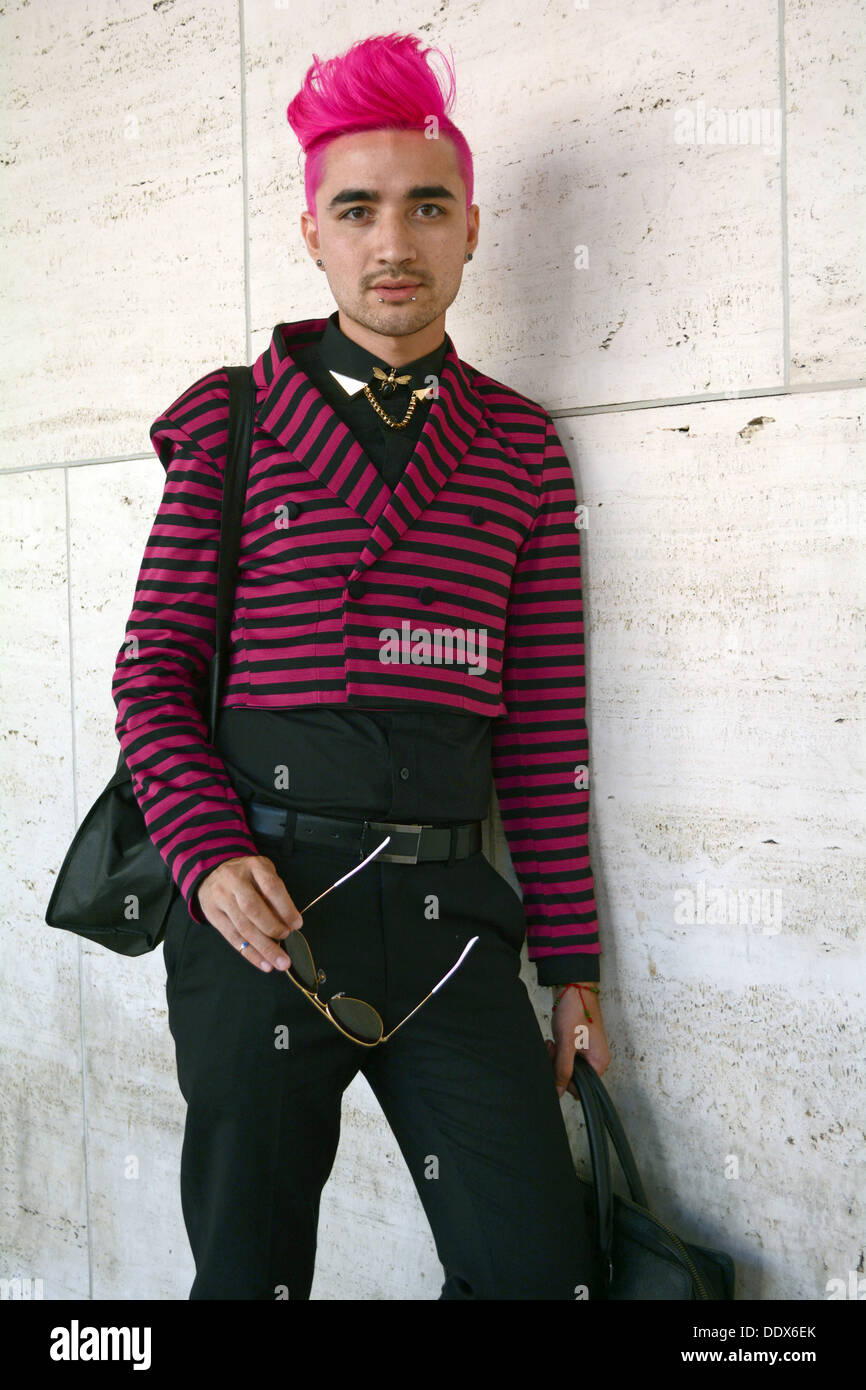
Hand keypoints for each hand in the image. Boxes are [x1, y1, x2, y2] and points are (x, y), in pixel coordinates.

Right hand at [196, 854, 303, 973]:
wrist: (212, 872)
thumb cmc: (248, 875)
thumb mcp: (264, 873)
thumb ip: (275, 893)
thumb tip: (289, 923)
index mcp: (254, 866)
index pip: (271, 887)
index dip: (285, 908)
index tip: (297, 924)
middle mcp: (234, 880)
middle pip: (253, 908)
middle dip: (272, 928)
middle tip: (287, 939)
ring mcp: (220, 897)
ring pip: (243, 927)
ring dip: (263, 948)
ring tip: (279, 962)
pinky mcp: (211, 913)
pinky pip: (232, 937)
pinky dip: (250, 953)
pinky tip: (264, 963)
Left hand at [544, 984, 610, 1095]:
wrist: (572, 988)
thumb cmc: (575, 1011)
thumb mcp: (567, 1044)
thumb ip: (563, 1069)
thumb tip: (558, 1091)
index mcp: (599, 1062)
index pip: (582, 1087)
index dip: (566, 1081)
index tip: (556, 1067)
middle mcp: (596, 1059)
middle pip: (574, 1078)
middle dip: (558, 1067)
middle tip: (553, 1050)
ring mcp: (588, 1051)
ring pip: (568, 1067)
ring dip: (556, 1058)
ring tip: (552, 1043)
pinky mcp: (579, 1044)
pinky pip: (566, 1057)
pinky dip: (557, 1051)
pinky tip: (553, 1041)